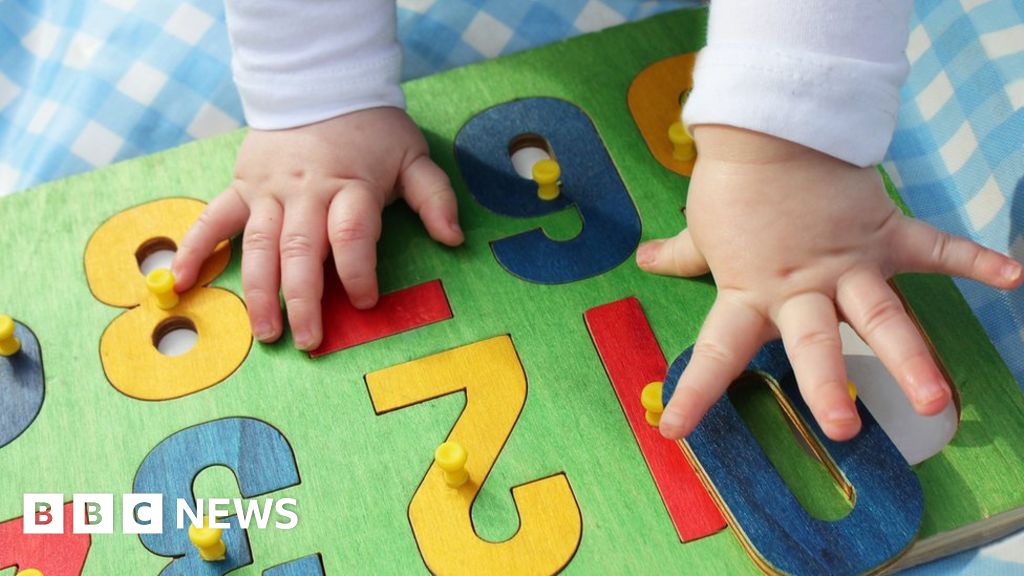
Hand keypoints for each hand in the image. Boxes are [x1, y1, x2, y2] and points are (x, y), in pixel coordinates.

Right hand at [171, 107, 463, 349]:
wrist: (321, 84)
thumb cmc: (372, 130)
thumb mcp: (413, 156)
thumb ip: (434, 197)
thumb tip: (454, 239)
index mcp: (351, 186)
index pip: (352, 235)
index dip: (358, 272)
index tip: (364, 302)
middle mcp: (306, 192)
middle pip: (302, 251)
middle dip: (304, 300)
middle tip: (309, 341)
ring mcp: (269, 190)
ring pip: (259, 246)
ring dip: (259, 292)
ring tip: (266, 333)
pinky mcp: (243, 186)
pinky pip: (214, 219)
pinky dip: (195, 249)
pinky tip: (181, 281)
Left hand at [637, 126, 1021, 440]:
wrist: (769, 126)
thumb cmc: (732, 183)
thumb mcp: (702, 228)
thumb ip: (680, 253)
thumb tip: (644, 259)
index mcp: (749, 292)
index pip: (716, 352)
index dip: (694, 393)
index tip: (672, 431)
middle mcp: (801, 288)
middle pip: (814, 343)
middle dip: (828, 386)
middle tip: (841, 430)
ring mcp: (847, 263)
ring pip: (879, 314)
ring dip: (907, 355)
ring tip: (934, 399)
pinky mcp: (882, 232)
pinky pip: (934, 247)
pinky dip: (973, 259)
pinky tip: (1012, 278)